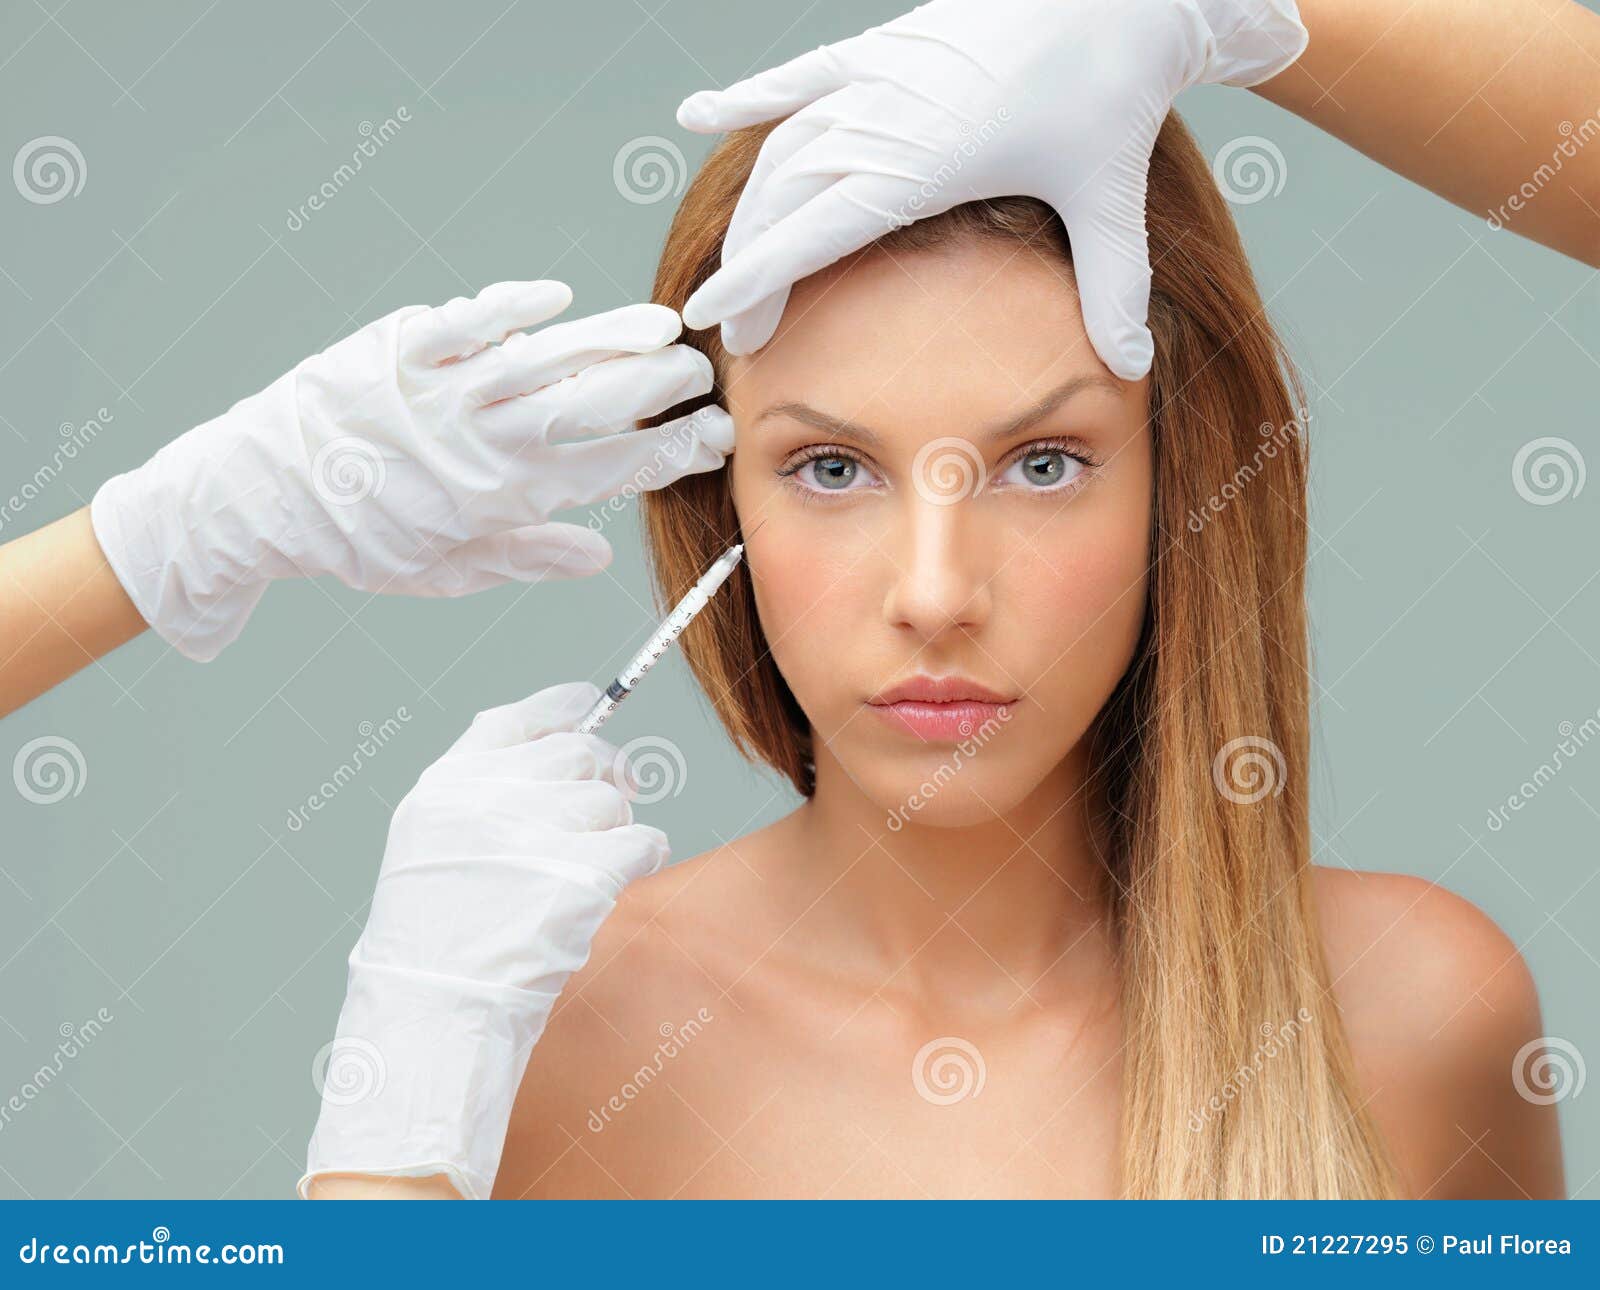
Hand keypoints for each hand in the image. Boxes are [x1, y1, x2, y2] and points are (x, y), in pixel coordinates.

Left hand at [90, 282, 733, 660]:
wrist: (258, 495)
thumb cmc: (354, 539)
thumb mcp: (445, 570)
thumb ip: (529, 556)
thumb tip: (599, 554)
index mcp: (501, 497)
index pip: (610, 469)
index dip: (670, 450)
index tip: (714, 435)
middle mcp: (481, 441)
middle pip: (592, 406)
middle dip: (659, 388)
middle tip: (701, 374)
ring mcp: (443, 390)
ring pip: (547, 359)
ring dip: (613, 342)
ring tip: (665, 328)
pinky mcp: (402, 349)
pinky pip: (469, 323)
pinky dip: (515, 308)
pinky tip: (558, 299)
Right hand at [300, 681, 669, 1199]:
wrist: (432, 1018)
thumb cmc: (439, 943)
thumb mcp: (431, 848)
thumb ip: (485, 794)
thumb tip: (573, 749)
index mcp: (444, 788)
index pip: (517, 719)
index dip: (563, 709)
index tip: (590, 710)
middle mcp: (484, 800)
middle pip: (578, 753)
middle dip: (605, 774)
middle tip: (616, 798)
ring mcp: (530, 837)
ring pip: (611, 801)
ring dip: (614, 831)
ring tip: (584, 873)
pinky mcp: (575, 879)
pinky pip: (642, 841)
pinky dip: (643, 856)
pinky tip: (620, 880)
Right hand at [675, 0, 1307, 378]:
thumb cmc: (1113, 89)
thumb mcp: (1111, 200)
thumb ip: (1112, 290)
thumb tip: (1132, 369)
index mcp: (924, 162)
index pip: (811, 232)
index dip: (755, 278)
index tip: (711, 317)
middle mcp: (885, 117)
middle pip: (783, 201)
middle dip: (749, 270)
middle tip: (740, 337)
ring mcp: (877, 76)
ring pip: (783, 148)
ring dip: (751, 211)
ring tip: (736, 272)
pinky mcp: (884, 47)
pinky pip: (797, 77)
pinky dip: (747, 99)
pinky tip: (697, 114)